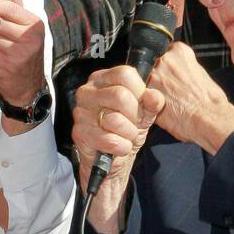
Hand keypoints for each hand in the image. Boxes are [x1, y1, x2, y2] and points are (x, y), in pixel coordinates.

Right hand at [72, 64, 162, 191]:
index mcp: (103, 79)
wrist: (112, 160)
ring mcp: (81, 113)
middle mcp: (88, 92)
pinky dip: (122, 148)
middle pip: (120, 95)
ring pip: (115, 119)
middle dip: (135, 115)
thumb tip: (154, 96)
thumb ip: (152, 103)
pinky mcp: (80, 134)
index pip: (125, 74)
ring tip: (126, 136)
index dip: (139, 92)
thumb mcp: (144, 113)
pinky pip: (110, 140)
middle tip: (134, 124)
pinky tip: (119, 148)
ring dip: (129, 133)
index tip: (141, 105)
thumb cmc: (125, 131)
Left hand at [147, 42, 233, 153]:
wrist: (209, 118)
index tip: (173, 77)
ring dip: (154, 91)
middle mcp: (165, 59)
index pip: (166, 53)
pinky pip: (143, 97)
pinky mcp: (147, 92)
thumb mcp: (201, 75)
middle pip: (155, 66)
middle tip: (172, 93)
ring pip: (147, 81)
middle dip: (160, 79)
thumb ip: (186, 69)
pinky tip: (164, 111)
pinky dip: (150, 104)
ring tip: (170, 104)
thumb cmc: (210, 102)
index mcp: (180, 51)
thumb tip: (179, 75)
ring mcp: (154, 75)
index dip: (169, 68)